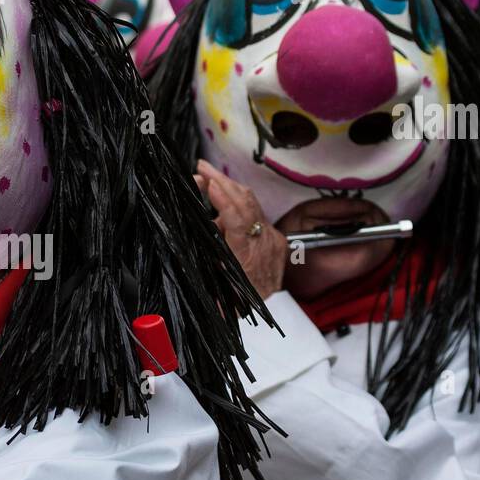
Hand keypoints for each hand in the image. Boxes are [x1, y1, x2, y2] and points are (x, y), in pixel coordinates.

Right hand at [195, 160, 287, 299]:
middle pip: (245, 204)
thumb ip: (209, 252)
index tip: (209, 183)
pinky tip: (223, 196)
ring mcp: (273, 241)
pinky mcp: (277, 239)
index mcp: (247, 259)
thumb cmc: (234, 301)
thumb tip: (204, 223)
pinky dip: (238, 202)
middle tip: (202, 168)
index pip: (238, 221)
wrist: (262, 311)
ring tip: (209, 176)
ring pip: (252, 205)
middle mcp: (264, 246)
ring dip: (229, 187)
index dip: (223, 200)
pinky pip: (257, 214)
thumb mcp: (215, 281)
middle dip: (223, 181)